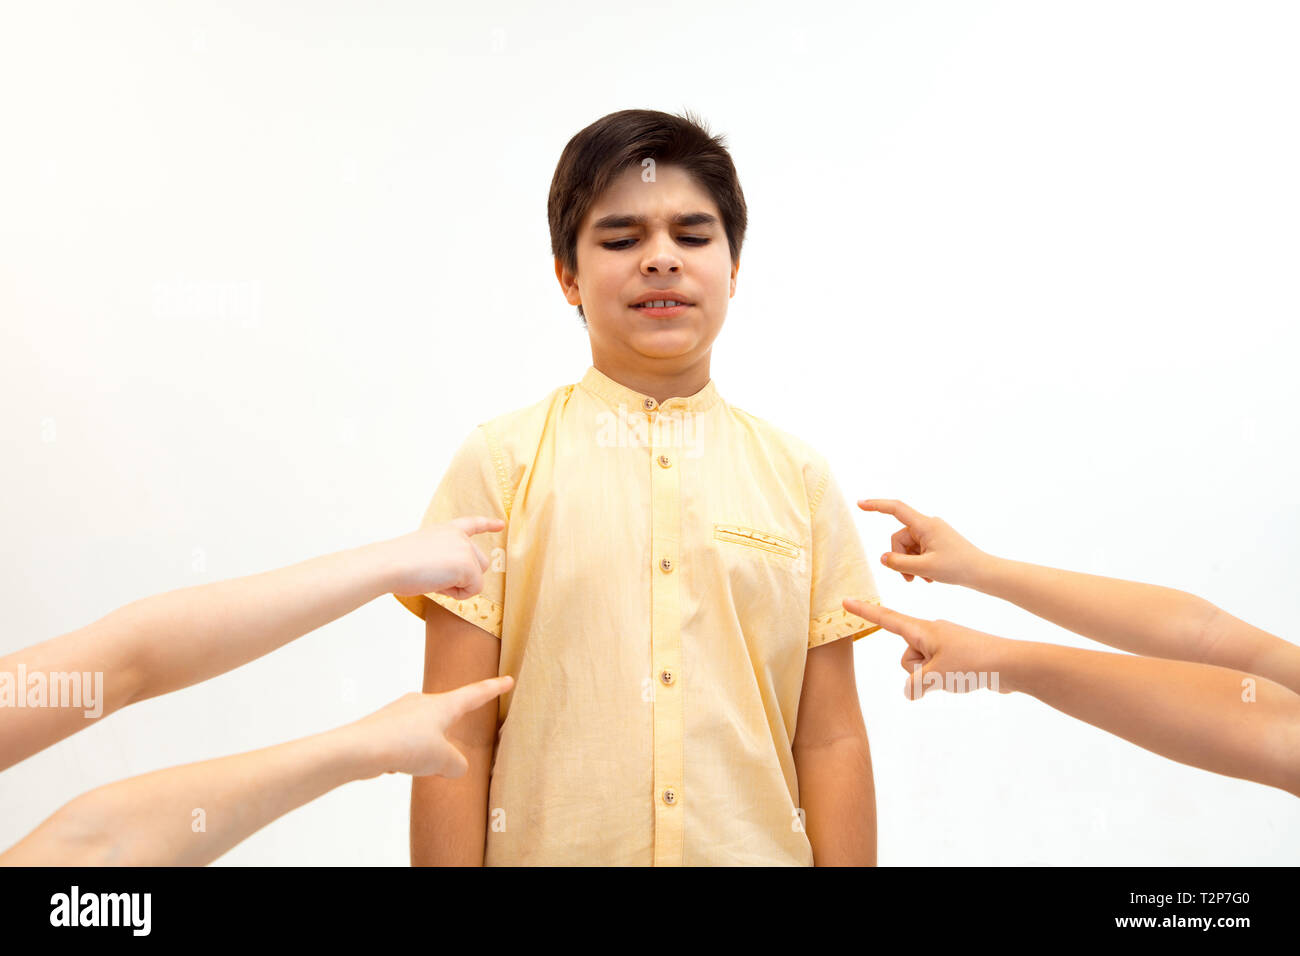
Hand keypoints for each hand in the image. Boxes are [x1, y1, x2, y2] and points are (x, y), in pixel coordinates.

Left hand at [351, 676, 513, 776]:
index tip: (507, 679)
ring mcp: (401, 713)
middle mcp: (423, 703)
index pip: (475, 694)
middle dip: (451, 734)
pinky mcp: (385, 725)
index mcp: (443, 705)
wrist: (359, 749)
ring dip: (427, 749)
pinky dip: (407, 755)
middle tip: (448, 754)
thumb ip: (457, 764)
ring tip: (418, 766)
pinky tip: (398, 767)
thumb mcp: (443, 761)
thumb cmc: (406, 746)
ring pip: (425, 731)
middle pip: (447, 715)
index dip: (493, 688)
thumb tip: (455, 766)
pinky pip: (405, 741)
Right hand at [385, 516, 503, 599]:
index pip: (472, 524)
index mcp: (447, 530)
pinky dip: (458, 595)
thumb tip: (459, 576)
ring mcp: (466, 549)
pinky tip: (438, 585)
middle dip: (464, 577)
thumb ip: (445, 556)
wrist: (389, 565)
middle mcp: (460, 536)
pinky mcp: (468, 566)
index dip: (488, 524)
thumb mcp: (426, 552)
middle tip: (435, 577)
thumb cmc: (398, 563)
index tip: (501, 524)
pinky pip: (473, 590)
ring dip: (459, 586)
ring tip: (434, 579)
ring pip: (477, 578)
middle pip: (480, 563)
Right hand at [843, 598, 1011, 698]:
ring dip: (932, 676)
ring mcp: (945, 643)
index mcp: (923, 629)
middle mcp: (931, 632)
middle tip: (942, 673)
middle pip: (907, 655)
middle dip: (917, 670)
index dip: (865, 612)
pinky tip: (963, 678)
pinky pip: (938, 668)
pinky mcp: (957, 654)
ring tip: (956, 676)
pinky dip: (944, 677)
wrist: (1011, 663)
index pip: (887, 619)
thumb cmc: (972, 663)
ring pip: (922, 665)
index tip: (845, 601)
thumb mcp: (936, 676)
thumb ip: (914, 685)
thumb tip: (910, 691)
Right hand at [857, 498, 991, 587]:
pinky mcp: (936, 542)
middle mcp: (928, 525)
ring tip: (923, 580)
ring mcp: (932, 534)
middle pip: (899, 538)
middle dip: (900, 559)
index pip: (896, 509)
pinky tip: (929, 578)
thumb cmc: (958, 568)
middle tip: (910, 579)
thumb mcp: (925, 568)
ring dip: (910, 565)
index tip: (860, 504)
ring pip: (907, 548)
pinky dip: (919, 564)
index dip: (876, 505)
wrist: (983, 573)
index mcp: (925, 525)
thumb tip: (882, 558)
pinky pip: (917, 551)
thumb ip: (899, 563)